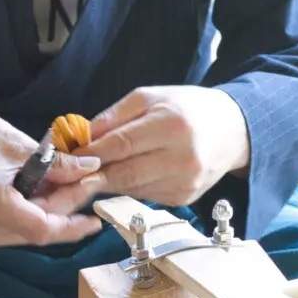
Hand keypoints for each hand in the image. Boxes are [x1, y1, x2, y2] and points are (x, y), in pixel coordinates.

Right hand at [0, 111, 104, 248]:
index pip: (42, 228)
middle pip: (39, 230)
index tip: (96, 216)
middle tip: (88, 182)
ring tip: (73, 184)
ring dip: (55, 210)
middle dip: (68, 209)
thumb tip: (89, 169)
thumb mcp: (15, 143)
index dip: (73, 225)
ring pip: (30, 231)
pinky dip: (38, 211)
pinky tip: (51, 192)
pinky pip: (18, 227)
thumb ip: (55, 163)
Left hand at [53, 86, 249, 211]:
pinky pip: (144, 195)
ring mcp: (185, 183)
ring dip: (107, 182)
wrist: (233, 131)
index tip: (65, 158)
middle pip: (124, 173)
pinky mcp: (184, 199)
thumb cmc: (187, 108)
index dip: (90, 154)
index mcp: (173, 126)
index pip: (122, 144)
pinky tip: (125, 174)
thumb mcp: (150, 97)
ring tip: (88, 173)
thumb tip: (80, 138)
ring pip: (131, 188)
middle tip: (63, 180)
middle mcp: (182, 158)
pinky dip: (128, 186)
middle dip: (90, 176)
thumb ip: (114, 117)